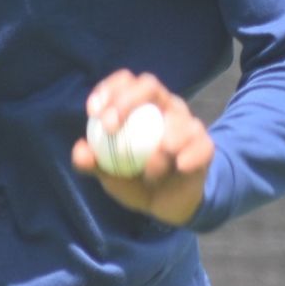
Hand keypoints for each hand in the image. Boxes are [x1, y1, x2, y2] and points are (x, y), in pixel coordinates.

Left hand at [72, 70, 214, 226]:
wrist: (168, 204)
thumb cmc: (136, 178)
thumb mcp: (111, 174)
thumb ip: (94, 162)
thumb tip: (80, 152)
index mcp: (139, 106)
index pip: (125, 81)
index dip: (108, 89)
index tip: (93, 112)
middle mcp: (164, 106)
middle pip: (149, 85)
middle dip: (127, 101)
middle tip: (111, 127)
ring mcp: (186, 124)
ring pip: (177, 119)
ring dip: (159, 145)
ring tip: (150, 170)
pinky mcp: (204, 145)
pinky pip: (200, 144)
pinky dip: (188, 155)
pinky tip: (179, 166)